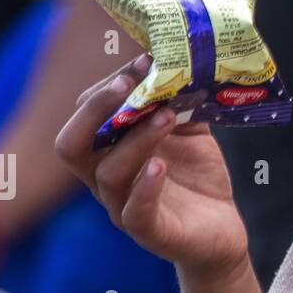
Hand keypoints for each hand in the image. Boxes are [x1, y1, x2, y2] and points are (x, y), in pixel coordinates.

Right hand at [55, 55, 249, 277]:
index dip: (108, 86)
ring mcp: (124, 207)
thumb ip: (182, 101)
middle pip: (72, 145)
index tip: (143, 60)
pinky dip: (144, 188)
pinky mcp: (151, 232)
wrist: (220, 228)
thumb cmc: (196, 175)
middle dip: (94, 110)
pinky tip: (159, 167)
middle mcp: (106, 178)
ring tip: (167, 116)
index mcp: (109, 150)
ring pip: (108, 174)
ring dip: (137, 139)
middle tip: (128, 83)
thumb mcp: (190, 130)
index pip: (86, 115)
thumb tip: (185, 61)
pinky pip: (135, 213)